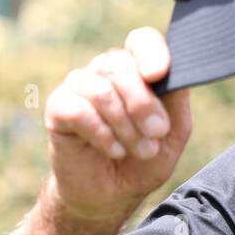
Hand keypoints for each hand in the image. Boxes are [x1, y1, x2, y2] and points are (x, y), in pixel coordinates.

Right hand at [43, 27, 191, 221]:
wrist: (113, 194)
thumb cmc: (145, 158)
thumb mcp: (174, 133)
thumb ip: (176, 102)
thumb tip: (173, 76)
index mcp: (139, 70)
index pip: (142, 40)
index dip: (151, 52)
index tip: (159, 75)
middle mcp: (108, 71)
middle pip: (121, 65)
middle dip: (143, 104)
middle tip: (156, 134)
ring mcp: (80, 86)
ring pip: (101, 89)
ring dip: (126, 126)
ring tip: (139, 149)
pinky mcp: (58, 108)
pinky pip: (78, 110)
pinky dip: (101, 133)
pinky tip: (112, 149)